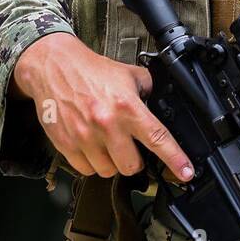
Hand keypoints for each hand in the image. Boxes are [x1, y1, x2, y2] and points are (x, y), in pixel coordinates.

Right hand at [12, 32, 193, 181]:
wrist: (54, 67)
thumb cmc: (90, 71)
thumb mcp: (129, 74)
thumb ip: (148, 91)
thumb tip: (159, 106)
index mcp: (127, 107)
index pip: (158, 139)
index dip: (175, 159)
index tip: (185, 173)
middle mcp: (107, 125)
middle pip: (132, 166)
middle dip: (135, 160)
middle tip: (129, 146)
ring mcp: (85, 138)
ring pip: (108, 172)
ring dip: (112, 162)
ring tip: (107, 143)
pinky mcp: (66, 145)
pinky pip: (86, 170)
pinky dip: (92, 163)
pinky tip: (91, 146)